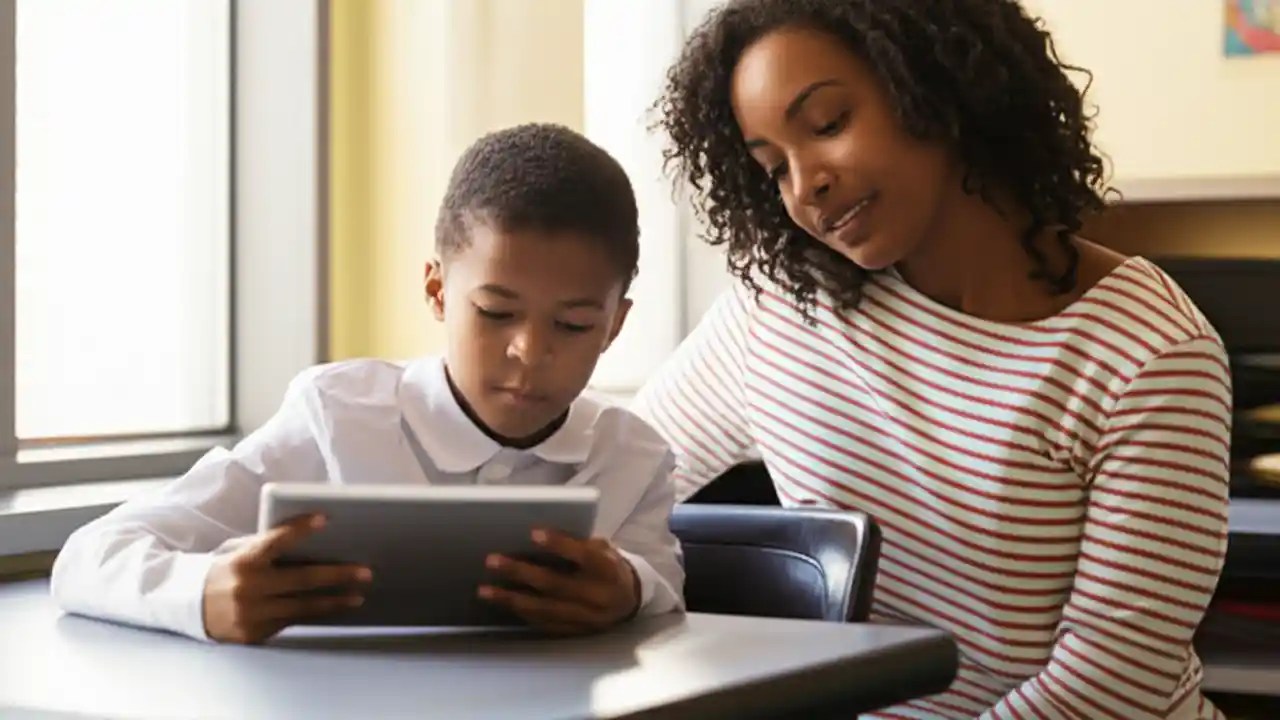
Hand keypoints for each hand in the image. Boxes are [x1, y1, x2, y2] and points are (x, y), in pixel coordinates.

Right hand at [202, 514, 371, 643]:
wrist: (187, 606)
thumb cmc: (223, 570)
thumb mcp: (238, 551)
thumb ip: (267, 547)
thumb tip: (309, 540)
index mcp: (244, 560)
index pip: (276, 541)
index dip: (300, 529)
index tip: (324, 519)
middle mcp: (248, 587)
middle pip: (301, 580)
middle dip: (337, 576)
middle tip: (365, 572)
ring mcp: (251, 613)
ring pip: (302, 607)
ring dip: (333, 601)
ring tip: (356, 596)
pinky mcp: (254, 633)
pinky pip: (290, 622)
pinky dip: (311, 614)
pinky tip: (331, 608)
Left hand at [478, 529, 639, 634]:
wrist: (630, 602)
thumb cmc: (608, 566)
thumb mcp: (603, 549)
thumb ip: (578, 544)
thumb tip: (537, 536)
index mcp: (608, 570)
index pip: (582, 556)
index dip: (558, 544)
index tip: (532, 532)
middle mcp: (598, 597)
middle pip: (555, 585)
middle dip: (520, 573)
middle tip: (492, 560)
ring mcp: (585, 619)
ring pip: (544, 609)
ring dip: (511, 599)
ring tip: (484, 590)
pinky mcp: (574, 633)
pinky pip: (543, 624)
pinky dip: (521, 613)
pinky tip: (501, 604)